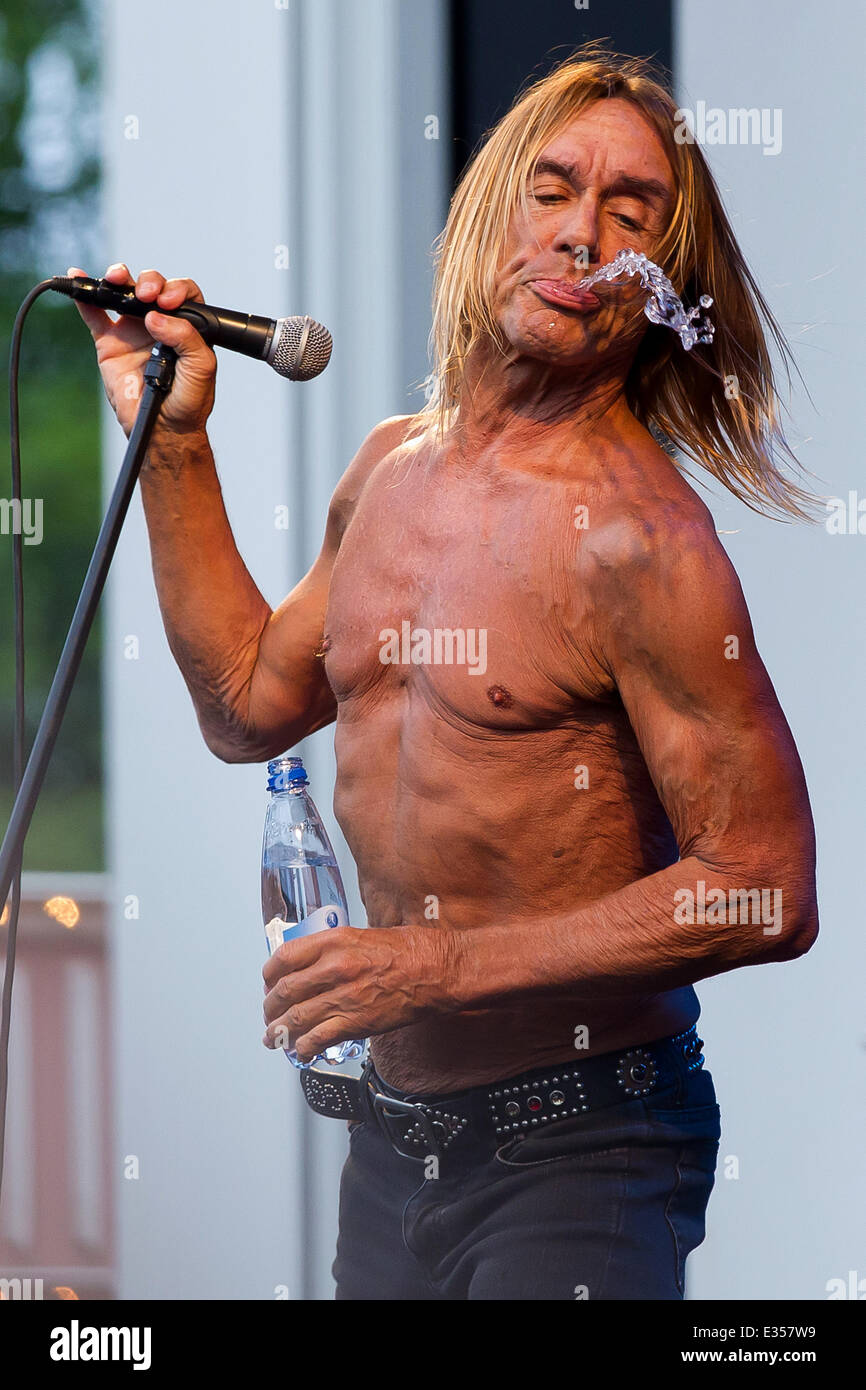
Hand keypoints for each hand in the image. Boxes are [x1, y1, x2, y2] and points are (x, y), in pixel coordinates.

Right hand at [68, 262, 216, 438]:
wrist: (164, 428)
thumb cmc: (188, 400)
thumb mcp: (201, 367)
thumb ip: (185, 338)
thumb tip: (154, 317)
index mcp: (186, 326)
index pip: (182, 294)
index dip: (175, 289)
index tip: (167, 301)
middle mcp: (160, 324)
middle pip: (151, 286)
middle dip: (148, 282)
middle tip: (147, 296)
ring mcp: (133, 331)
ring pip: (123, 293)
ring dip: (118, 278)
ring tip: (115, 279)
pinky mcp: (110, 344)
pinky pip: (94, 314)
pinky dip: (85, 296)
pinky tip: (78, 280)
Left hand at [262, 924, 461, 1062]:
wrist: (439, 970)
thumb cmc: (413, 950)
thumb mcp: (365, 934)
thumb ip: (338, 948)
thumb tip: (319, 961)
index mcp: (334, 941)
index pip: (284, 958)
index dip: (269, 974)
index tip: (269, 982)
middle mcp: (333, 967)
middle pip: (284, 991)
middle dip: (270, 1007)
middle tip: (269, 1014)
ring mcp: (343, 996)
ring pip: (295, 1018)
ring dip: (279, 1031)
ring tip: (273, 1038)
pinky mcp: (356, 1022)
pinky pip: (318, 1038)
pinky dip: (304, 1047)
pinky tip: (301, 1050)